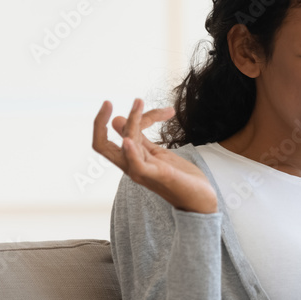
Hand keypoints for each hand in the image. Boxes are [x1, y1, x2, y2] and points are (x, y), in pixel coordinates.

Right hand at [92, 98, 217, 213]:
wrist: (201, 198)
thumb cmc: (180, 176)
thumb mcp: (157, 152)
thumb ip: (140, 138)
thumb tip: (119, 120)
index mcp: (131, 159)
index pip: (108, 139)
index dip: (110, 120)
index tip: (123, 103)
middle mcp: (131, 166)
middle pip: (101, 145)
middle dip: (99, 122)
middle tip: (107, 101)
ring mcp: (142, 172)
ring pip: (126, 143)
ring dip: (132, 120)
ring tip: (139, 102)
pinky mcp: (157, 175)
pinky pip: (137, 165)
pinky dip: (130, 152)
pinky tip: (128, 139)